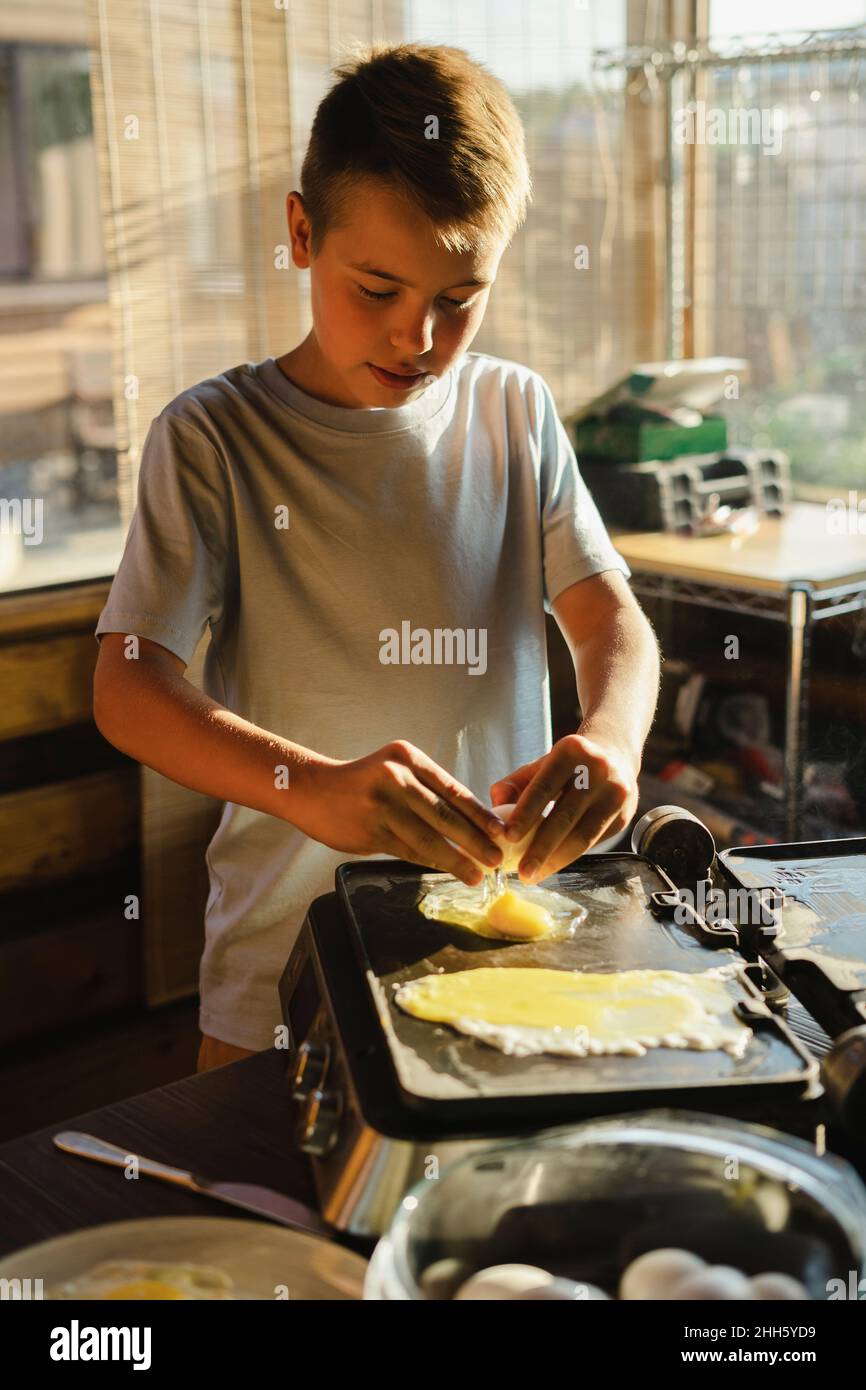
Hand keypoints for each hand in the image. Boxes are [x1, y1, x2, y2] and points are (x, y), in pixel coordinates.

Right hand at [295, 739, 504, 885]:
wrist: (311, 789)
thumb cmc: (361, 783)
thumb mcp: (394, 771)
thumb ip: (426, 791)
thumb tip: (470, 822)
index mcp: (408, 758)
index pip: (453, 790)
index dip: (480, 814)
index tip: (502, 832)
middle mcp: (396, 777)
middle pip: (445, 815)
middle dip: (475, 840)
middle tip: (496, 859)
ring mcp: (381, 805)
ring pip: (428, 838)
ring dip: (455, 859)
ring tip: (476, 874)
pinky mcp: (370, 830)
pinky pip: (407, 850)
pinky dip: (429, 862)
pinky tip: (445, 871)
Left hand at [489, 729, 639, 882]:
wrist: (615, 757)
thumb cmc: (567, 766)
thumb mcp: (540, 765)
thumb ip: (514, 784)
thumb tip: (494, 809)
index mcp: (572, 751)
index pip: (545, 786)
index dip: (526, 812)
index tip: (508, 836)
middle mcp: (599, 771)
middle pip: (566, 816)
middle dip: (541, 847)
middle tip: (521, 871)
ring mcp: (616, 794)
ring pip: (584, 835)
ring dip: (556, 860)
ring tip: (533, 876)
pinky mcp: (624, 816)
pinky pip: (593, 842)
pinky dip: (569, 856)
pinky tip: (551, 866)